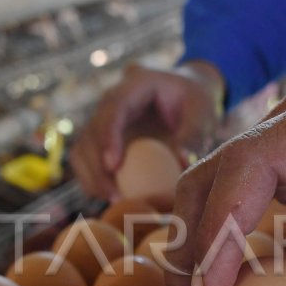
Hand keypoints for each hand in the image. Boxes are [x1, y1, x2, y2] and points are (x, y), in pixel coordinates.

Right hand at [70, 60, 224, 199]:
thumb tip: (182, 161)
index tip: (113, 165)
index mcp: (136, 84)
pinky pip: (87, 162)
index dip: (108, 136)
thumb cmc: (196, 102)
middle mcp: (112, 101)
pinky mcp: (102, 140)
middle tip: (114, 195)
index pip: (113, 107)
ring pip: (82, 149)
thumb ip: (195, 134)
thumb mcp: (203, 111)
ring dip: (91, 177)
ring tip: (114, 201)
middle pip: (91, 131)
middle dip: (97, 166)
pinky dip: (94, 181)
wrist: (186, 96)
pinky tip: (112, 198)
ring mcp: (104, 121)